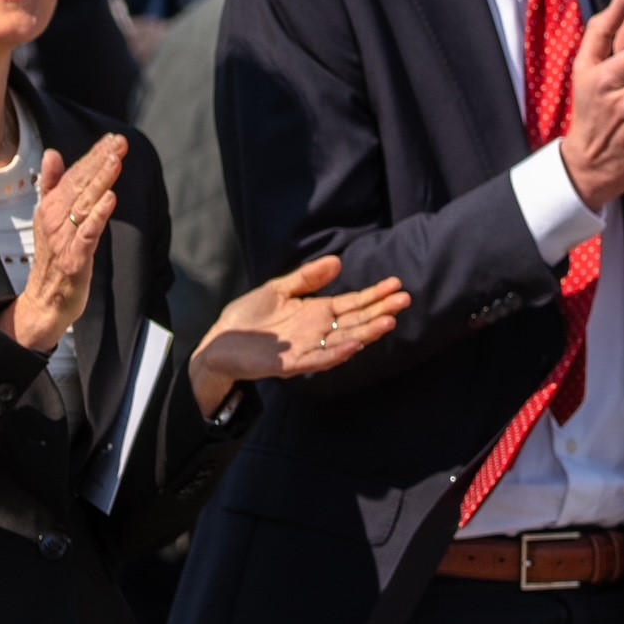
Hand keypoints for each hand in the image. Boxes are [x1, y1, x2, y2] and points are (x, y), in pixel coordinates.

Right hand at [0, 134, 126, 351]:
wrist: (45, 301)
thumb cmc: (53, 257)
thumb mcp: (49, 217)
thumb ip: (52, 184)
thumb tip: (52, 153)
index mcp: (51, 207)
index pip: (75, 175)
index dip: (93, 156)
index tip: (112, 139)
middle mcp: (55, 218)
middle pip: (80, 185)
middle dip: (100, 162)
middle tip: (119, 142)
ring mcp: (64, 238)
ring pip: (85, 204)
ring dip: (100, 181)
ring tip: (116, 161)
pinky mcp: (75, 258)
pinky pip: (88, 233)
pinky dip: (99, 215)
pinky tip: (111, 199)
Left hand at [187, 256, 411, 415]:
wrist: (219, 343)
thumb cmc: (248, 318)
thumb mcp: (279, 289)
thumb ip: (308, 278)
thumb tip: (338, 261)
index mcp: (317, 313)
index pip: (353, 303)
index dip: (374, 294)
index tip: (396, 283)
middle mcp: (318, 331)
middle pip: (356, 320)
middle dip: (380, 310)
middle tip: (405, 299)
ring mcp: (308, 348)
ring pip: (345, 340)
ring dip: (367, 332)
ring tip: (389, 321)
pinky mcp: (292, 363)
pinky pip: (319, 359)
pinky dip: (337, 353)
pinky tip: (354, 345)